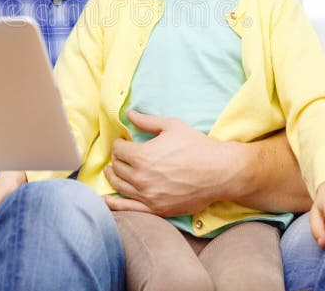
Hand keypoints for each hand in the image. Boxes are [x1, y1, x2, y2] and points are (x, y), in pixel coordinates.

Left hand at [103, 110, 237, 216]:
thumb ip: (147, 121)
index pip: (118, 150)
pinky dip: (114, 204)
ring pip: (120, 185)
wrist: (220, 172)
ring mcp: (148, 196)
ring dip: (113, 176)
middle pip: (117, 167)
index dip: (119, 143)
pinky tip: (105, 200)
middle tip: (122, 155)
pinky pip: (128, 208)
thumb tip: (130, 114)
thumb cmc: (197, 146)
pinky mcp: (157, 209)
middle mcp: (141, 177)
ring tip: (113, 171)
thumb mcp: (172, 126)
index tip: (124, 141)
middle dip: (117, 159)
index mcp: (142, 155)